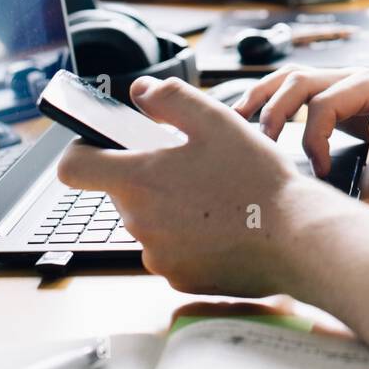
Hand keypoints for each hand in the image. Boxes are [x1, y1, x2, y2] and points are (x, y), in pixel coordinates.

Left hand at [56, 76, 316, 296]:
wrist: (294, 237)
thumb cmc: (257, 179)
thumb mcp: (216, 121)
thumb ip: (171, 98)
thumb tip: (142, 90)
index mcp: (139, 180)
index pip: (74, 167)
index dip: (82, 151)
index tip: (100, 145)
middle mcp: (140, 223)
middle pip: (121, 192)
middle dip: (147, 175)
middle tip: (190, 163)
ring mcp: (159, 255)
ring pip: (149, 221)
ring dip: (169, 206)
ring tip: (214, 193)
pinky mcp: (181, 277)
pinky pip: (171, 250)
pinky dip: (188, 236)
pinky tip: (222, 223)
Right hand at [235, 68, 368, 177]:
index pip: (324, 102)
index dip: (313, 136)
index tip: (318, 169)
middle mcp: (350, 76)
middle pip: (297, 81)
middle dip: (273, 112)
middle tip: (261, 149)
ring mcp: (341, 83)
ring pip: (290, 79)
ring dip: (262, 97)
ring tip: (234, 123)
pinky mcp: (337, 95)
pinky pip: (296, 91)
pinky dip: (271, 99)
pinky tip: (252, 119)